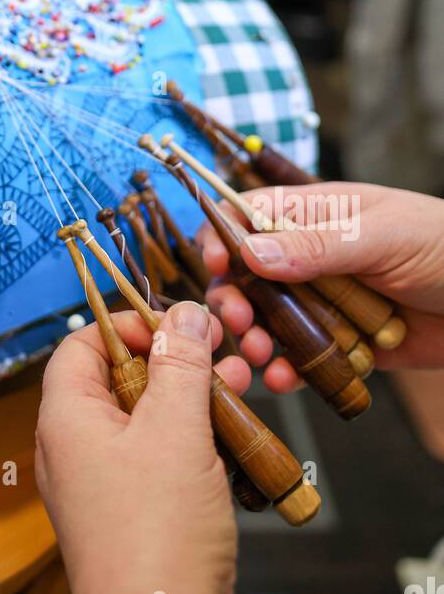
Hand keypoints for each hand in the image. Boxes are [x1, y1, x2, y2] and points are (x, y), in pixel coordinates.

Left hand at [36, 303, 247, 593]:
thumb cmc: (156, 536)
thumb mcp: (176, 430)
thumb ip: (182, 364)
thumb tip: (185, 312)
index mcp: (66, 417)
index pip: (82, 342)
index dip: (130, 322)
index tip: (179, 322)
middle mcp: (74, 447)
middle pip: (119, 376)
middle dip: (174, 359)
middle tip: (220, 350)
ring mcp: (100, 482)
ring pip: (144, 417)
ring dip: (190, 397)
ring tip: (239, 386)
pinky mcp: (129, 512)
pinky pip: (155, 456)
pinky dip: (190, 439)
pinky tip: (230, 434)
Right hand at [199, 183, 443, 391]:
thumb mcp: (383, 237)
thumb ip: (317, 245)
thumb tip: (250, 251)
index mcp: (317, 214)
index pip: (250, 214)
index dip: (223, 235)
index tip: (212, 263)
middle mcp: (312, 257)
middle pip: (248, 274)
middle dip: (233, 297)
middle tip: (236, 321)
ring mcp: (325, 302)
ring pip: (269, 320)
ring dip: (254, 337)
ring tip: (258, 356)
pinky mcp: (343, 345)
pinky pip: (302, 357)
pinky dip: (287, 370)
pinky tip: (283, 379)